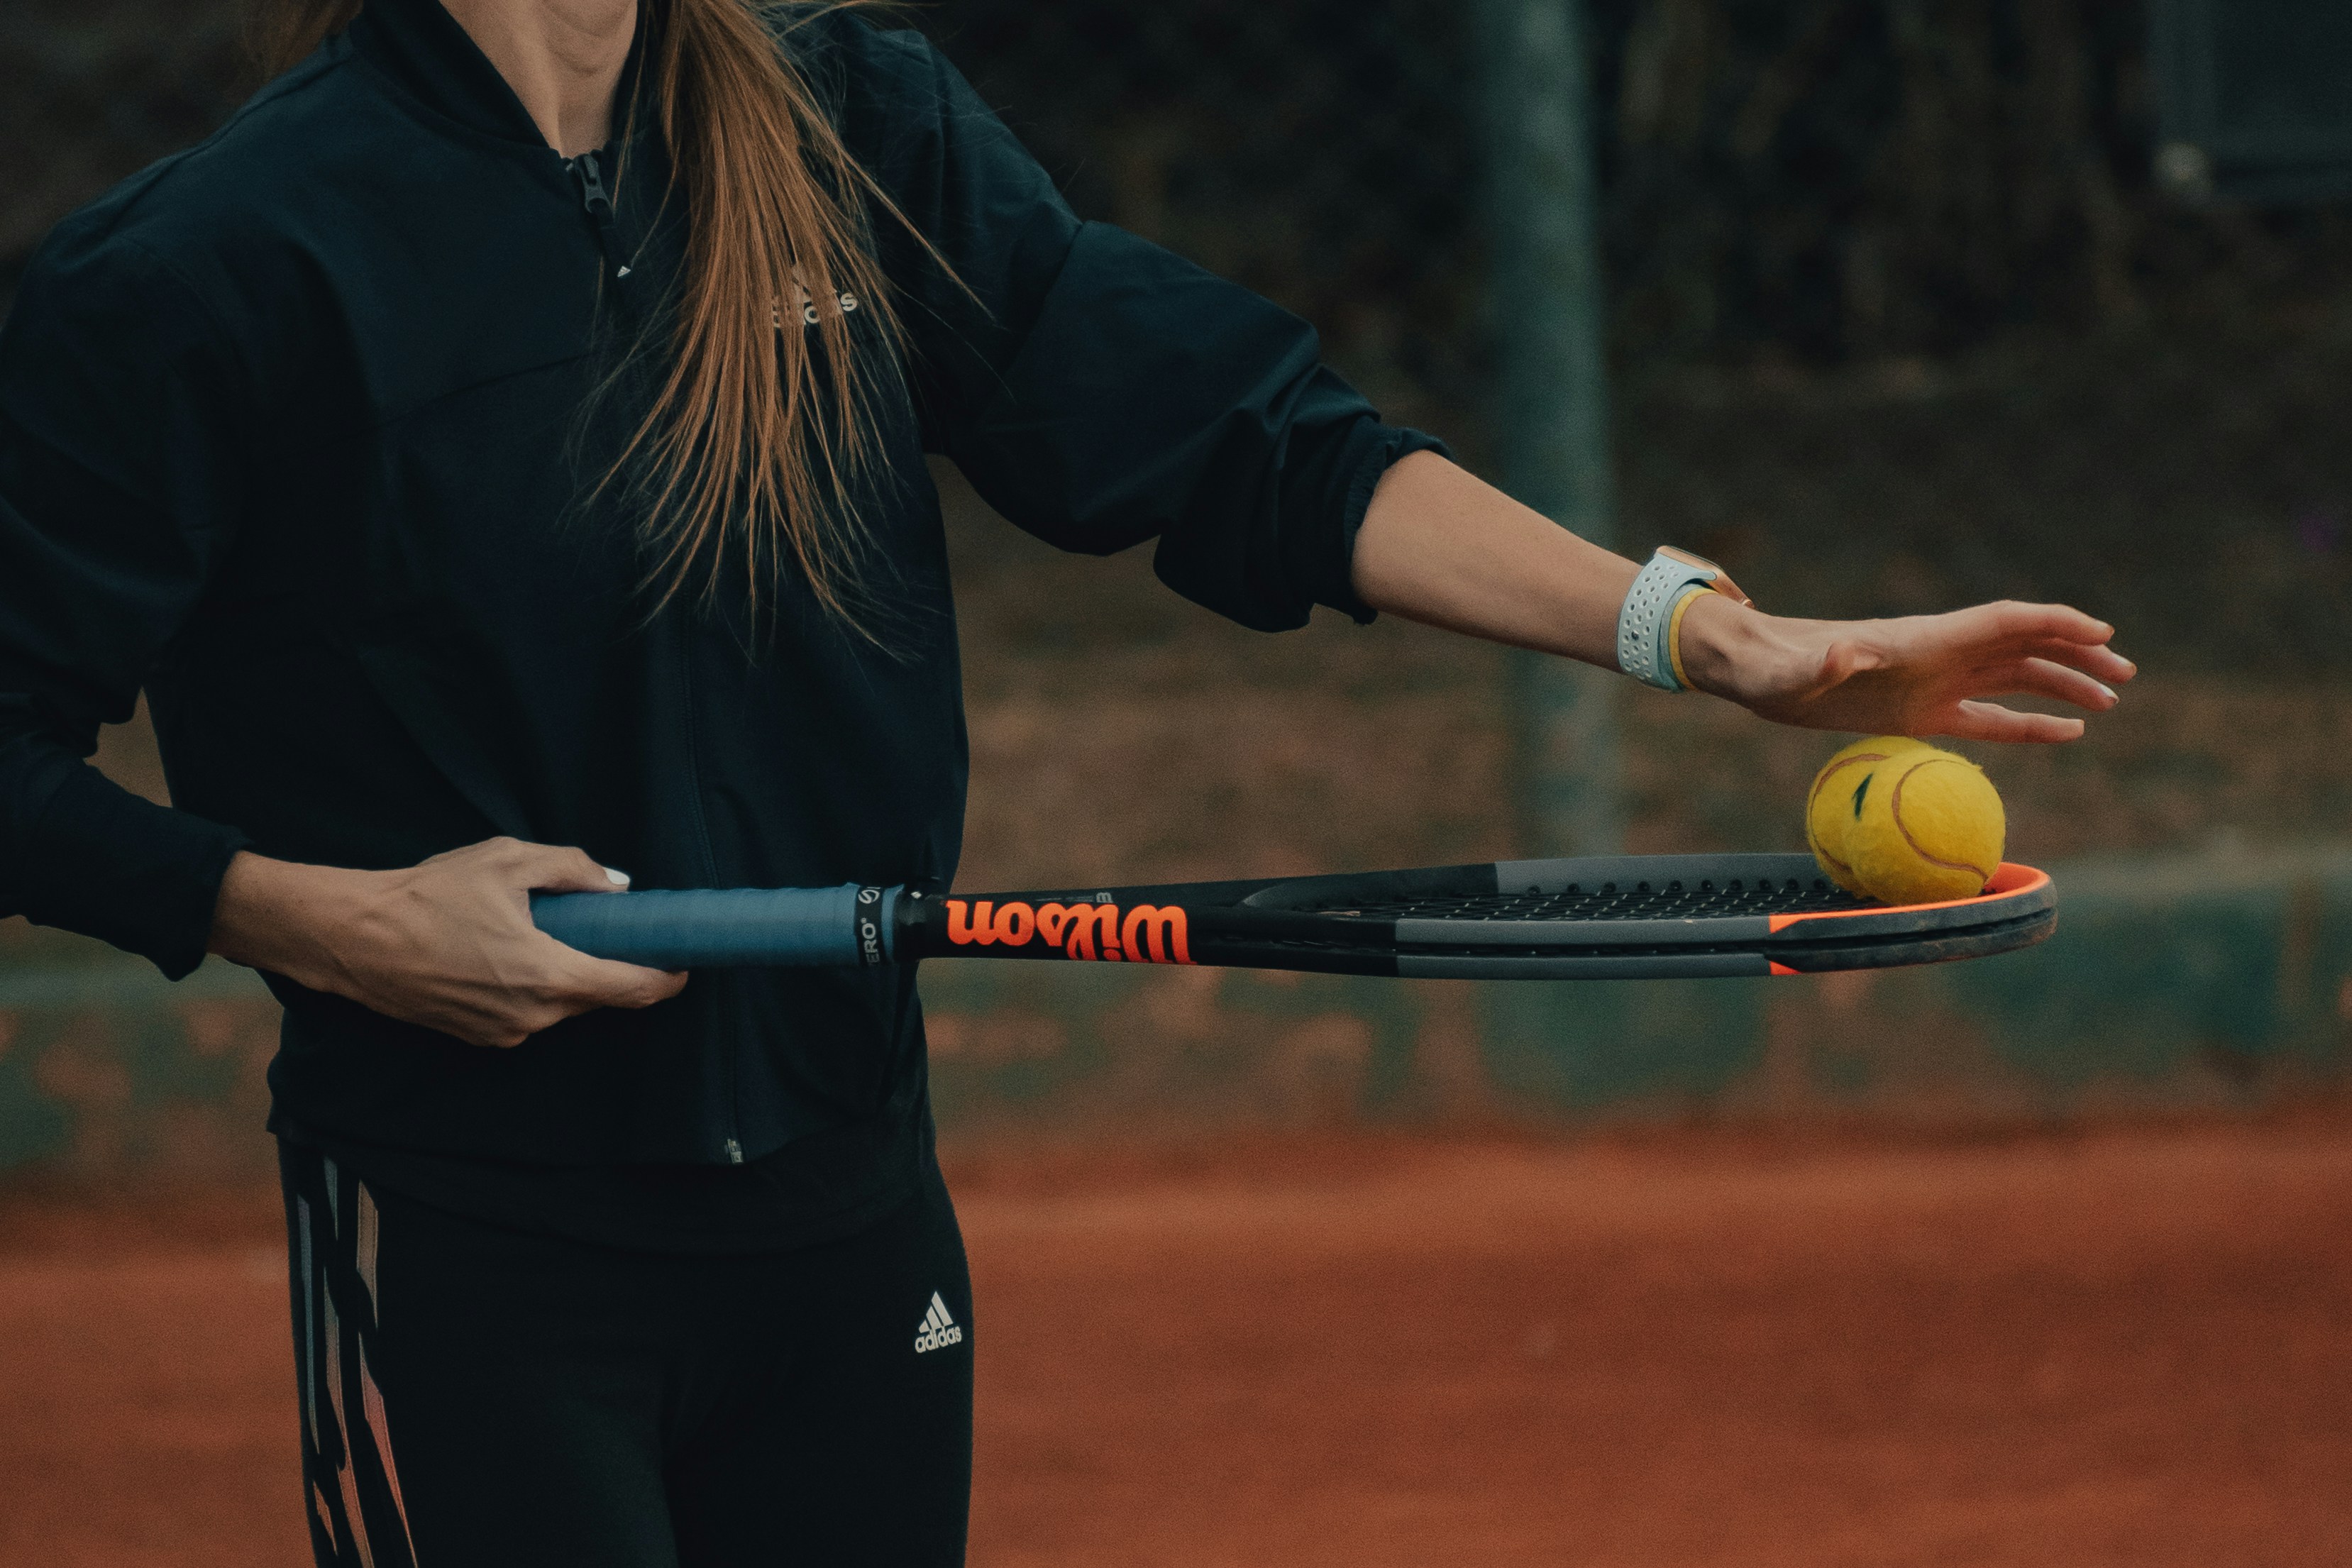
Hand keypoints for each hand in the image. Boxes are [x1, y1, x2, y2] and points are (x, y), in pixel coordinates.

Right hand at [209, 838, 687, 1047]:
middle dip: (609, 963)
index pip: (633, 990)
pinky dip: (530, 985)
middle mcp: (534, 1017)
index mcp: (550, 976)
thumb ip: (573, 870)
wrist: (352, 938)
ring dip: (564, 972)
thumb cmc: (429, 895)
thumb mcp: (507, 860)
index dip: (667, 976)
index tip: (682, 961)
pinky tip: (502, 950)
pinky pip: (525, 1012)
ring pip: (560, 1003)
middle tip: (606, 926)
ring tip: (536, 929)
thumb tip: (618, 887)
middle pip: (598, 996)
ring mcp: (504, 1034)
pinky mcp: (477, 1038)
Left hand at [1679, 595, 2134, 742]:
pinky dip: (2028, 725)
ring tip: (2110, 703)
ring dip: (2062, 688)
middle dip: (2075, 656)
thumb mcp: (1798, 671)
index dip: (2053, 624)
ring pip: (2015, 680)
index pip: (2004, 622)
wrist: (1758, 672)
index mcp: (1923, 640)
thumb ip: (1822, 664)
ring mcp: (1934, 683)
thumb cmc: (1776, 668)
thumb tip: (1840, 654)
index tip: (2101, 632)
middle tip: (2124, 675)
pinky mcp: (1921, 713)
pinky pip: (1987, 718)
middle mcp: (1938, 655)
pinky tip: (2066, 735)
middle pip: (2023, 648)